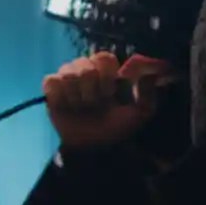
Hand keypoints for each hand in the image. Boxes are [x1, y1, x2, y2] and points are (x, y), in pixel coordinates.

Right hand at [43, 52, 172, 148]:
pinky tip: (66, 108)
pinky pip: (52, 81)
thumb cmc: (116, 127)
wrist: (93, 147)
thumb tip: (154, 71)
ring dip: (76, 97)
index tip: (110, 94)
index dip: (106, 75)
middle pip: (84, 65)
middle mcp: (86, 69)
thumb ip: (148, 92)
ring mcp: (67, 77)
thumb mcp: (140, 112)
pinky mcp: (51, 88)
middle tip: (95, 105)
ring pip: (67, 73)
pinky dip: (60, 97)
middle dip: (91, 90)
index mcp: (107, 71)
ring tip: (81, 109)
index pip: (103, 57)